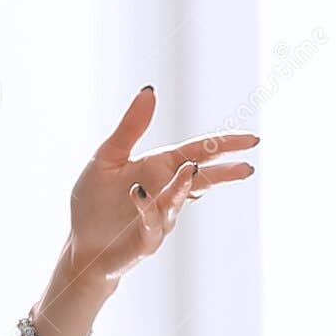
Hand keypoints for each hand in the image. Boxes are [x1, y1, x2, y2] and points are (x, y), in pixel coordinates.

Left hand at [65, 87, 257, 283]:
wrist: (83, 245)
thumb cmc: (95, 200)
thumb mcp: (108, 156)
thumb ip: (131, 127)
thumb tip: (150, 90)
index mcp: (160, 167)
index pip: (198, 152)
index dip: (224, 145)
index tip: (252, 140)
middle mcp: (166, 192)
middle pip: (200, 178)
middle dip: (223, 172)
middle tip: (247, 167)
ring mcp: (160, 218)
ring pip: (175, 200)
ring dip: (182, 185)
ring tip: (191, 168)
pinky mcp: (144, 239)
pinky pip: (149, 223)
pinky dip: (146, 209)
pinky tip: (139, 193)